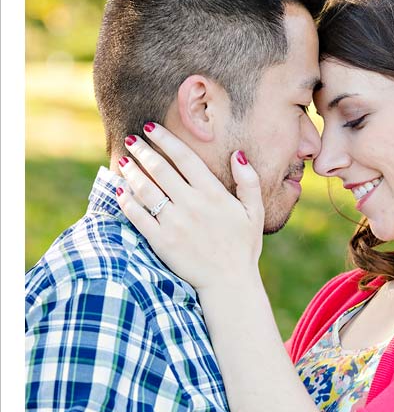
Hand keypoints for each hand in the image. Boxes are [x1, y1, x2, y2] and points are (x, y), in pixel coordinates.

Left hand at [115, 124, 264, 290]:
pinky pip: (138, 217)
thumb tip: (237, 154)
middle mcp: (192, 205)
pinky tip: (121, 191)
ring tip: (123, 161)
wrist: (229, 284)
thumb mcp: (255, 213)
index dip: (165, 139)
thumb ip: (248, 182)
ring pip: (146, 190)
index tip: (151, 128)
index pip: (184, 157)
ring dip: (132, 172)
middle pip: (160, 169)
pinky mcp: (162, 242)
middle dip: (143, 150)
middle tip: (132, 140)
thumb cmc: (243, 248)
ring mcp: (175, 223)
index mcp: (213, 194)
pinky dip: (127, 202)